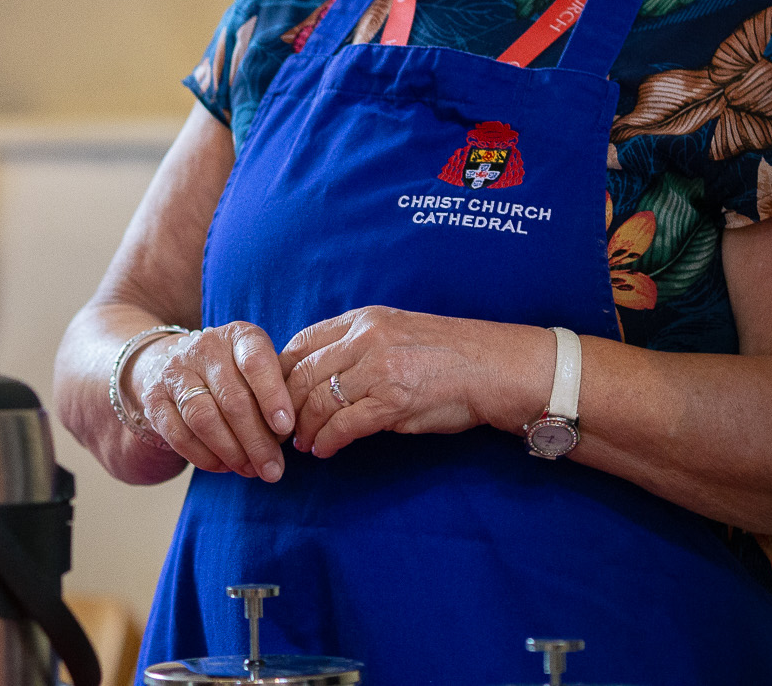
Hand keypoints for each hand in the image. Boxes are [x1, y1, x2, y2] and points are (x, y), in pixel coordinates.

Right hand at [132, 322, 294, 480]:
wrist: (181, 365)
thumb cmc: (237, 373)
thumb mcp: (262, 369)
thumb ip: (278, 393)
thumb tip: (288, 435)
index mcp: (238, 336)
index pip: (255, 362)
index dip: (272, 396)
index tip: (286, 428)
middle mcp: (205, 347)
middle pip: (232, 399)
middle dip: (256, 441)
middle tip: (273, 469)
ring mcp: (175, 371)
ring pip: (204, 419)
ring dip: (231, 452)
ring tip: (250, 470)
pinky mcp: (155, 399)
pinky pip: (179, 435)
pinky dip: (204, 457)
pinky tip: (223, 467)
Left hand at [281, 308, 542, 458]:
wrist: (496, 368)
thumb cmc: (449, 356)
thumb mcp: (396, 334)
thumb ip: (359, 348)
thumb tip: (321, 376)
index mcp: (364, 320)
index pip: (302, 342)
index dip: (280, 372)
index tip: (274, 395)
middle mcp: (366, 339)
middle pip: (302, 373)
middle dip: (284, 405)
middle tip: (279, 428)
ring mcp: (379, 369)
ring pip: (317, 400)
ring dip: (303, 428)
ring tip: (302, 444)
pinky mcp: (393, 401)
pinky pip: (345, 424)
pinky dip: (327, 440)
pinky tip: (324, 450)